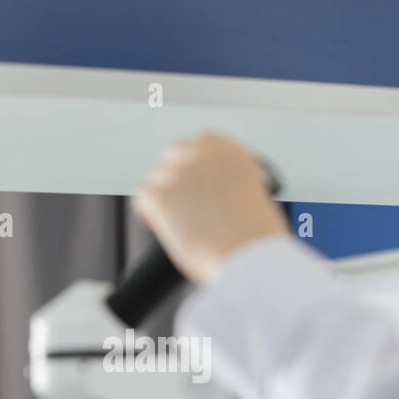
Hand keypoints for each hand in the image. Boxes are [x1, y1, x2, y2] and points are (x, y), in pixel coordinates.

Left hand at [131, 131, 291, 284]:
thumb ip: (227, 186)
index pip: (201, 143)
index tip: (193, 180)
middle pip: (174, 154)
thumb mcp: (251, 198)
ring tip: (177, 225)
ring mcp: (180, 172)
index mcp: (231, 152)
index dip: (194, 164)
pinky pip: (142, 198)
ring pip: (156, 179)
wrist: (250, 255)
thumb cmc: (256, 241)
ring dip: (163, 199)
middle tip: (178, 202)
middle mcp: (204, 154)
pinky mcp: (160, 194)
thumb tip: (206, 198)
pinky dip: (147, 213)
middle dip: (174, 176)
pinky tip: (157, 226)